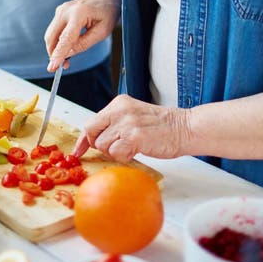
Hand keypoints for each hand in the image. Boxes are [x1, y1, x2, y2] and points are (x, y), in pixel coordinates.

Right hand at [44, 0, 121, 71]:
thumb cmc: (108, 14)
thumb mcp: (101, 32)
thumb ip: (83, 44)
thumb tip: (67, 54)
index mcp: (79, 13)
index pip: (65, 38)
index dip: (57, 55)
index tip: (51, 68)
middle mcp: (66, 10)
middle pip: (51, 37)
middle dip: (54, 53)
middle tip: (64, 66)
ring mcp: (61, 9)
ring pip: (51, 34)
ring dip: (55, 48)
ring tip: (67, 59)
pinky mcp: (60, 11)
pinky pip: (54, 30)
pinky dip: (57, 41)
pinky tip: (68, 47)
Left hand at [73, 94, 188, 160]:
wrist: (185, 128)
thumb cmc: (163, 126)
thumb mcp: (134, 117)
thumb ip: (115, 124)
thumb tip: (96, 140)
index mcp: (119, 104)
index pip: (91, 122)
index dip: (83, 140)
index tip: (78, 151)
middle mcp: (120, 111)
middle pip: (92, 134)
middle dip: (100, 146)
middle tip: (117, 148)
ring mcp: (127, 123)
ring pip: (103, 146)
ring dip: (116, 153)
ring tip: (133, 147)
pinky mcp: (134, 137)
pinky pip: (116, 154)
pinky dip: (125, 158)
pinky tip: (137, 151)